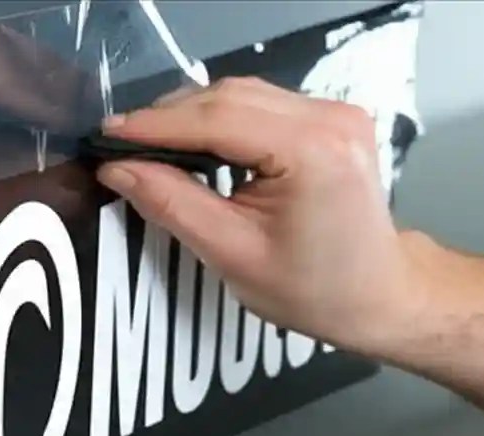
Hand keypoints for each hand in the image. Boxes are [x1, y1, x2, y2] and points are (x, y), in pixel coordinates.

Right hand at [95, 77, 445, 357]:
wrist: (378, 294)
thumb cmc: (312, 289)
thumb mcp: (231, 254)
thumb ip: (173, 204)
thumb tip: (117, 168)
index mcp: (312, 152)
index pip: (217, 119)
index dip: (155, 126)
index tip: (105, 135)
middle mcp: (329, 117)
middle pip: (229, 97)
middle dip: (168, 118)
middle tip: (118, 143)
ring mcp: (335, 111)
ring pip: (242, 94)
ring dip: (191, 115)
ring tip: (147, 144)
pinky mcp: (331, 117)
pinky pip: (260, 104)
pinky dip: (219, 119)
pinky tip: (191, 142)